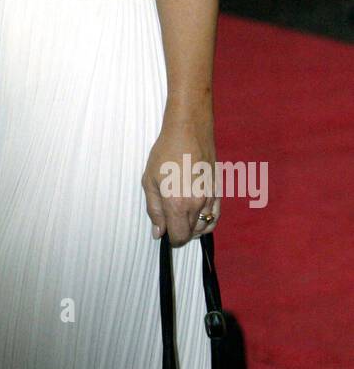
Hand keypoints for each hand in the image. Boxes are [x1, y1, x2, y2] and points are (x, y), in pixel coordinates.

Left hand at [142, 118, 219, 247]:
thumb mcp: (149, 181)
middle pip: (192, 233)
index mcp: (178, 204)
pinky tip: (198, 214)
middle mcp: (197, 204)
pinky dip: (208, 220)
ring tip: (182, 217)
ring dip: (194, 227)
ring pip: (206, 227)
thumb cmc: (165, 152)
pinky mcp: (218, 190)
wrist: (189, 130)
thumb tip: (159, 232)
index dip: (171, 239)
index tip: (164, 232)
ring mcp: (211, 198)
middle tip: (170, 220)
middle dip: (181, 232)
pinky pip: (216, 215)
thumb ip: (154, 210)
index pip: (179, 237)